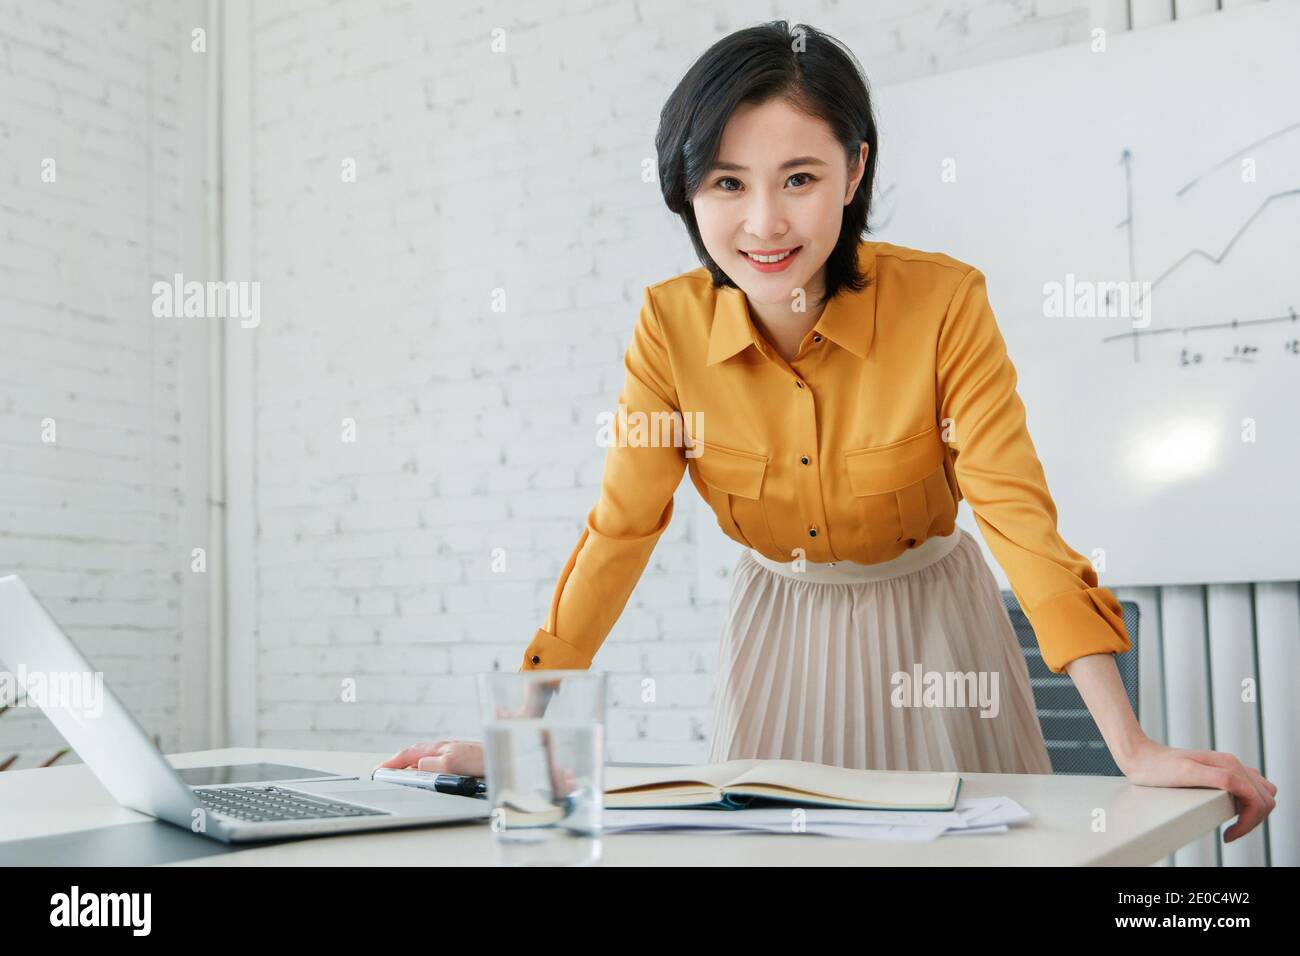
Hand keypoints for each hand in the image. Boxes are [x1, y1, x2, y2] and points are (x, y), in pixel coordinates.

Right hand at [377, 739, 484, 777]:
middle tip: (385, 773)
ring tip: (399, 776)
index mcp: (439, 748)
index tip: (378, 771)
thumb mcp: (456, 762)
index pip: (408, 754)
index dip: (391, 763)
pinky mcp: (461, 762)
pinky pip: (436, 766)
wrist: (509, 758)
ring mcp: (452, 755)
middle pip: (414, 756)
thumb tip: (417, 766)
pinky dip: (425, 771)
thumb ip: (435, 765)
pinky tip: (427, 777)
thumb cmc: (485, 758)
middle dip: (397, 763)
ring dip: (410, 767)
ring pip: (425, 760)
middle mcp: (444, 750)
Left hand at [1118, 737, 1277, 842]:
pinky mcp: (1218, 771)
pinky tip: (1229, 810)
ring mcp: (1226, 766)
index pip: (1259, 801)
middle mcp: (1231, 764)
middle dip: (1255, 818)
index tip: (1229, 835)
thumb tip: (1243, 788)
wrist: (1139, 756)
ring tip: (1233, 824)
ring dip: (1254, 810)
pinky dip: (1246, 803)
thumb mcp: (1187, 773)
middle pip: (1265, 797)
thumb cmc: (1158, 767)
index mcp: (1229, 766)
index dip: (1249, 823)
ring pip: (1260, 791)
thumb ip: (1220, 778)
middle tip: (1232, 832)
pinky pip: (1246, 788)